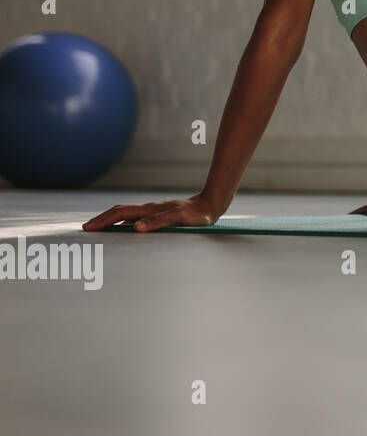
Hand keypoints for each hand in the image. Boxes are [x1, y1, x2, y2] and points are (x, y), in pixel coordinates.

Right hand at [83, 193, 223, 232]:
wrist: (211, 205)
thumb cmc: (197, 214)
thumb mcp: (179, 219)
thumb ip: (158, 222)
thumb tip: (135, 228)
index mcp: (150, 210)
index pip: (121, 214)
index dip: (104, 220)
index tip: (88, 228)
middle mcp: (149, 209)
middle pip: (120, 212)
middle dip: (102, 219)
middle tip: (86, 229)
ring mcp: (154, 211)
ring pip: (127, 214)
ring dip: (111, 220)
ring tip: (99, 229)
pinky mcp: (160, 215)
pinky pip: (136, 218)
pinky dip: (124, 223)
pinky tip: (124, 231)